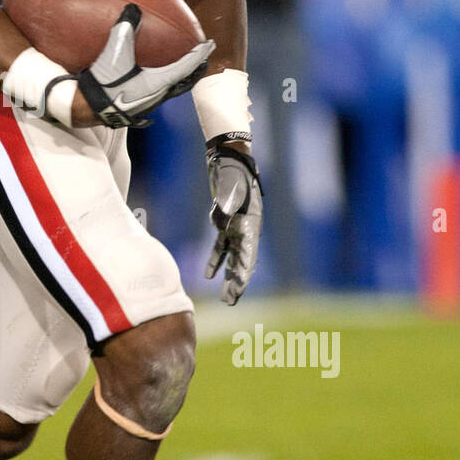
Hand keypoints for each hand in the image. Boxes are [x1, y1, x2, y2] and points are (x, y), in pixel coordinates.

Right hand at [76, 4, 214, 128]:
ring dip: (183, 77)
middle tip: (203, 57)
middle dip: (195, 68)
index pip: (187, 66)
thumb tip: (132, 8)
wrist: (88, 109)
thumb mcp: (114, 53)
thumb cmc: (105, 84)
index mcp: (160, 82)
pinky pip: (160, 91)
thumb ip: (124, 29)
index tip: (210, 45)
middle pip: (185, 81)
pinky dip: (166, 80)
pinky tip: (155, 76)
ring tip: (185, 66)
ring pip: (174, 89)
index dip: (199, 55)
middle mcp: (159, 95)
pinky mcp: (139, 105)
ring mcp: (150, 102)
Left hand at [205, 144, 262, 304]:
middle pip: (242, 261)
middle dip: (237, 282)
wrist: (229, 158)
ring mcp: (236, 227)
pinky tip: (208, 275)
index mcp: (250, 223)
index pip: (248, 254)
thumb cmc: (232, 172)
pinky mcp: (225, 223)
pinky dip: (216, 261)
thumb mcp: (229, 185)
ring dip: (228, 277)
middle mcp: (246, 229)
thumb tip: (221, 220)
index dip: (243, 272)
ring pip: (232, 258)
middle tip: (231, 301)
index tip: (239, 288)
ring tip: (226, 297)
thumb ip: (225, 203)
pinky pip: (221, 247)